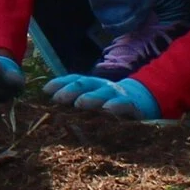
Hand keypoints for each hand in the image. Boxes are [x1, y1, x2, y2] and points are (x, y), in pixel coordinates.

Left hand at [45, 74, 161, 118]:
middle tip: (58, 98)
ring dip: (92, 97)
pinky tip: (108, 110)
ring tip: (80, 103)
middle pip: (85, 84)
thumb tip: (50, 109)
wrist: (144, 101)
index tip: (45, 90)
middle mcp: (103, 86)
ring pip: (103, 93)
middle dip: (71, 89)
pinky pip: (124, 104)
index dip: (60, 83)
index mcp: (92, 85)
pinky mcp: (133, 105)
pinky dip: (116, 106)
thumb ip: (76, 103)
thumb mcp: (94, 101)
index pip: (74, 80)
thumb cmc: (111, 104)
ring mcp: (118, 94)